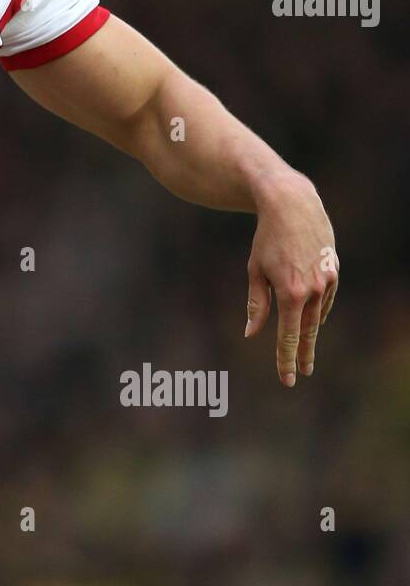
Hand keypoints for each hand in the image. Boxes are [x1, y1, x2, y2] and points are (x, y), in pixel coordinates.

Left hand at [244, 174, 337, 386]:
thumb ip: (257, 305)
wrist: (292, 205)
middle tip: (303, 373)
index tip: (288, 379)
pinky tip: (312, 318)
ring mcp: (328, 280)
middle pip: (308, 331)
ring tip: (305, 351)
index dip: (286, 360)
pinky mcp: (334, 270)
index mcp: (291, 293)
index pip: (288, 336)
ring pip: (319, 315)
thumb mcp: (255, 271)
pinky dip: (318, 309)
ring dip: (311, 333)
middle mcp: (314, 290)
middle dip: (304, 354)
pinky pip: (326, 298)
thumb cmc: (266, 238)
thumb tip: (251, 333)